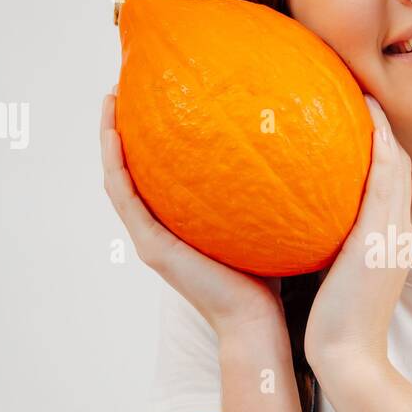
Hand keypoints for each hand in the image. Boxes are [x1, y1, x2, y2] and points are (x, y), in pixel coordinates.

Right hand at [101, 85, 286, 342]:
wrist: (261, 325)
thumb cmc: (277, 278)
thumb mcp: (273, 220)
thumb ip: (275, 187)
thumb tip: (302, 139)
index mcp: (190, 224)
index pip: (170, 173)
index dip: (161, 136)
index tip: (168, 94)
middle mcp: (167, 229)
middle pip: (137, 171)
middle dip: (129, 129)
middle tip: (129, 86)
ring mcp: (154, 239)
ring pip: (120, 179)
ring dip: (109, 138)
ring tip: (109, 97)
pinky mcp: (152, 247)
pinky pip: (124, 198)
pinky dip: (114, 164)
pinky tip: (114, 132)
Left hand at [304, 95, 411, 378]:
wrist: (349, 357)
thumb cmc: (334, 328)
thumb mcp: (330, 282)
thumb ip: (320, 253)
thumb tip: (291, 233)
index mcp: (386, 242)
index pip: (388, 187)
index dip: (379, 153)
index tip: (361, 125)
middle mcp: (396, 233)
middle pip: (398, 168)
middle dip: (385, 131)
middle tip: (363, 96)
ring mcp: (393, 234)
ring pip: (396, 168)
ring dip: (385, 129)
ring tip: (365, 95)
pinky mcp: (382, 237)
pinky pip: (386, 181)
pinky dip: (381, 148)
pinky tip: (369, 121)